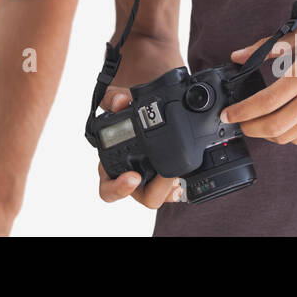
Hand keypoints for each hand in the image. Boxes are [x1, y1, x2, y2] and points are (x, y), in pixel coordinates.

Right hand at [95, 87, 183, 208]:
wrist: (145, 111)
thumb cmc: (125, 115)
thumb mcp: (115, 102)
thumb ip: (113, 99)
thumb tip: (119, 101)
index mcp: (112, 166)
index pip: (109, 190)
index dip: (119, 188)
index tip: (133, 177)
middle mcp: (131, 177)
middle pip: (144, 197)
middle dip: (159, 188)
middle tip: (171, 176)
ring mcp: (151, 179)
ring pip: (164, 194)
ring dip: (173, 186)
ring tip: (181, 173)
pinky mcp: (168, 177)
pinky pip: (176, 188)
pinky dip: (182, 182)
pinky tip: (188, 172)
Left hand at [221, 26, 296, 144]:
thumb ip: (266, 46)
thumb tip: (237, 56)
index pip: (265, 102)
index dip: (241, 112)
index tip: (227, 115)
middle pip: (273, 126)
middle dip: (248, 128)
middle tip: (237, 123)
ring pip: (286, 136)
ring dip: (264, 134)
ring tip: (254, 124)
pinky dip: (284, 135)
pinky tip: (276, 124)